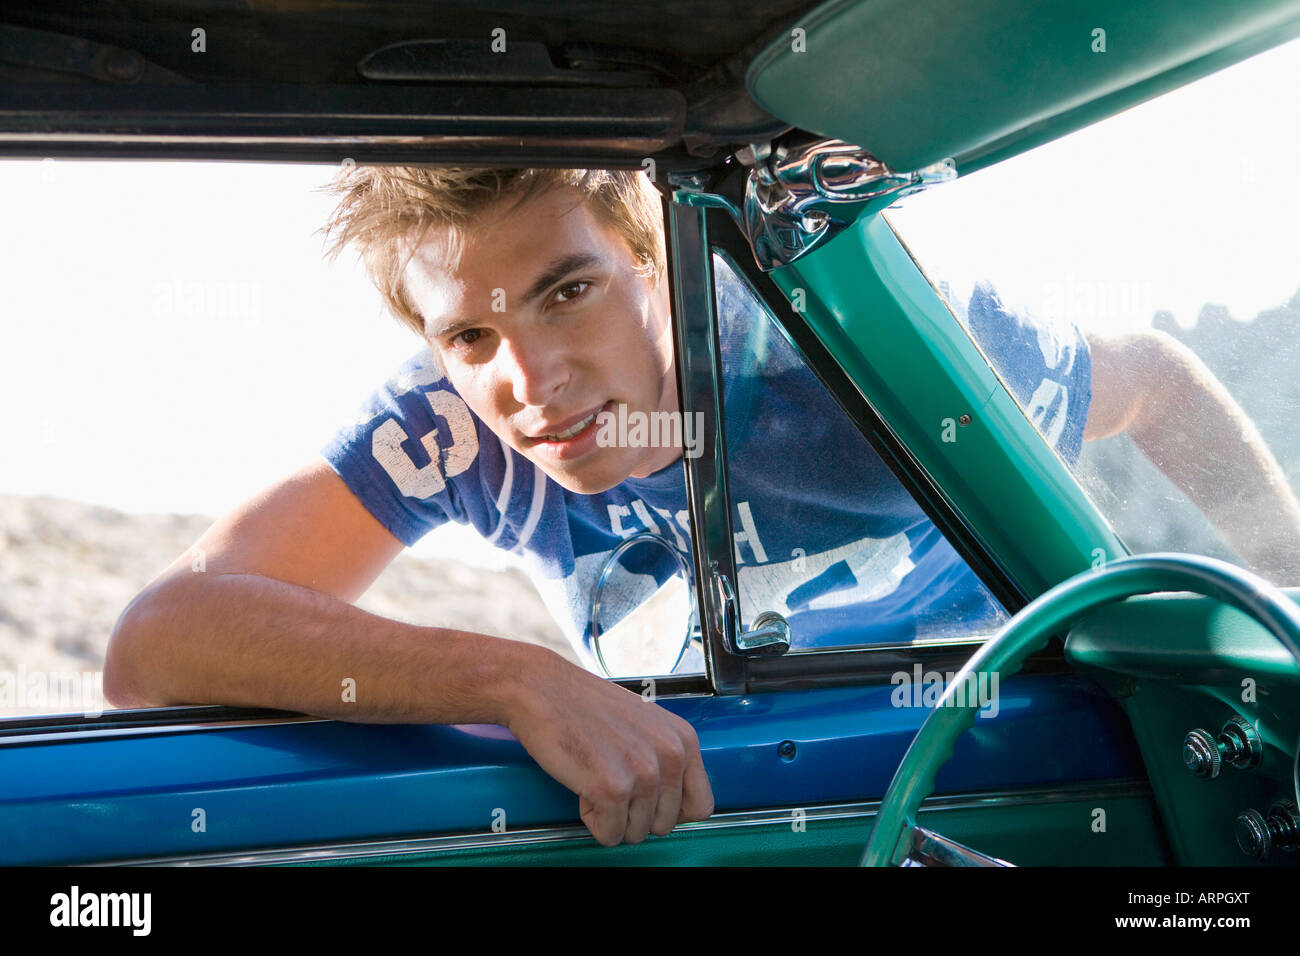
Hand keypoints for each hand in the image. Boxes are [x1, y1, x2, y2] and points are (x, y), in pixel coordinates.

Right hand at [503, 647, 713, 845]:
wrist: (543, 689)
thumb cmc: (587, 707)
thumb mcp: (646, 726)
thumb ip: (667, 759)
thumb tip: (675, 804)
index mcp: (684, 740)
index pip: (700, 806)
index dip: (670, 811)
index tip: (647, 801)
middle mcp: (671, 756)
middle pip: (666, 825)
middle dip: (635, 815)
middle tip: (610, 783)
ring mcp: (643, 773)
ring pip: (636, 833)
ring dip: (611, 816)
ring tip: (595, 778)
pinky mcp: (612, 788)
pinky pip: (609, 834)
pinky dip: (592, 820)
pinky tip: (583, 786)